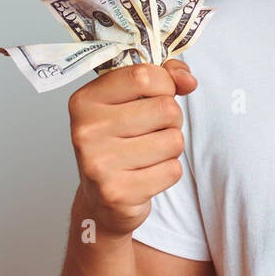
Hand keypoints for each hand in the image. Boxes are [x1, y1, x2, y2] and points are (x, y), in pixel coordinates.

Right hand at [67, 57, 198, 237]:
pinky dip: (168, 171)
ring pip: (174, 140)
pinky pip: (173, 170)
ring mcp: (99, 163)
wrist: (100, 199)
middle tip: (152, 131)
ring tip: (148, 153)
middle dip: (172, 119)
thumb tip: (188, 80)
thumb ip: (163, 77)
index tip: (159, 94)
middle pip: (166, 109)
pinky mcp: (118, 193)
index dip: (165, 84)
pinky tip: (146, 174)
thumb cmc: (119, 142)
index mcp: (86, 100)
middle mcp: (87, 130)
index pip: (144, 76)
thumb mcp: (131, 100)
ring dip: (171, 147)